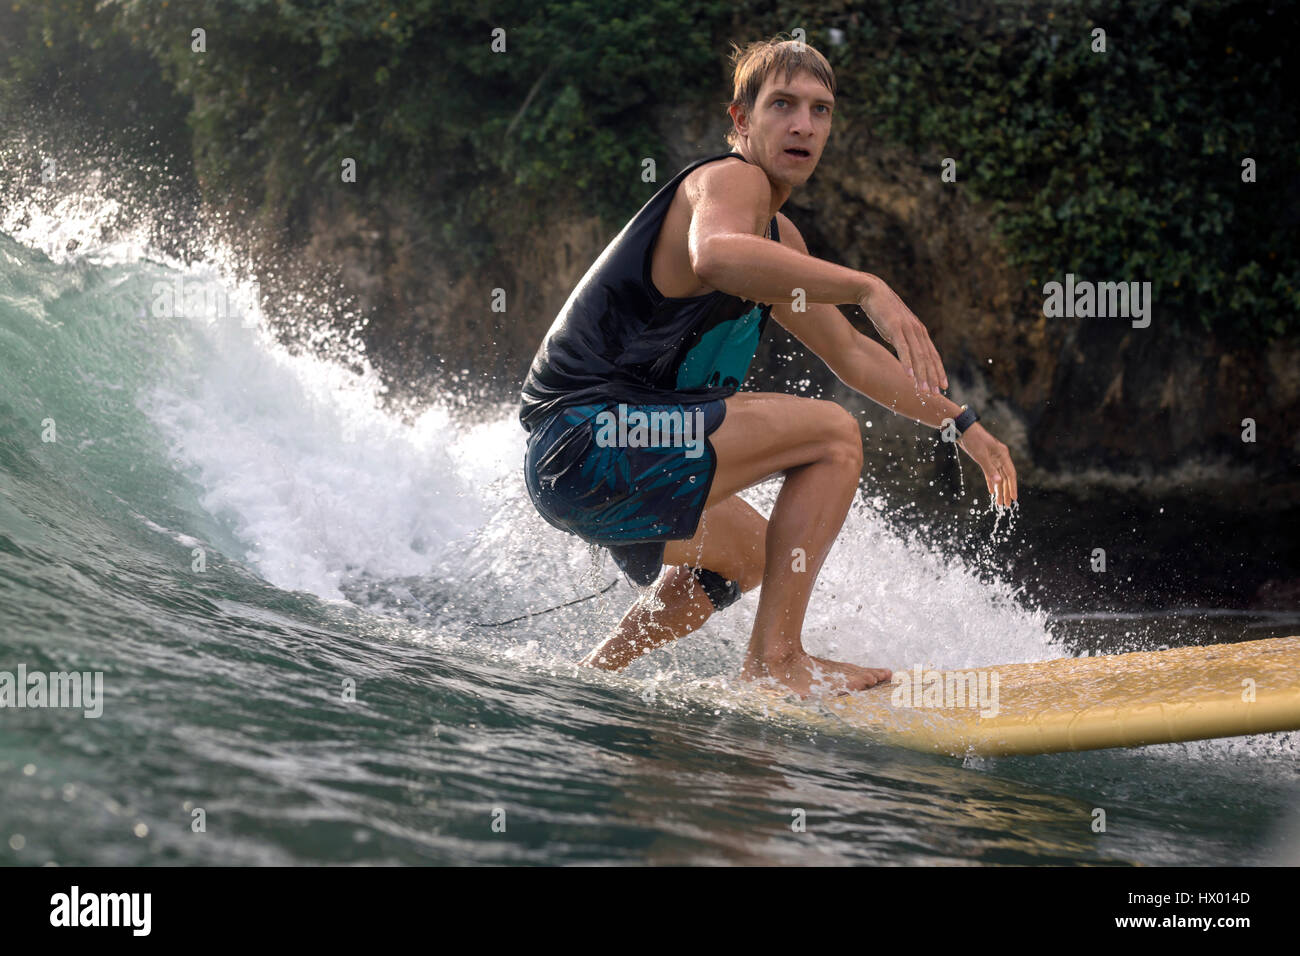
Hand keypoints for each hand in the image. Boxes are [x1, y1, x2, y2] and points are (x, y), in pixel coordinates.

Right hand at [857, 278, 947, 395]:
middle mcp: (917, 331)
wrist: (873, 292)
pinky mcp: (895, 328)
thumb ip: (904, 341)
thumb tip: (905, 354)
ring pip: (918, 356)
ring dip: (922, 374)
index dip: (939, 371)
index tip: (944, 387)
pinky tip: (910, 375)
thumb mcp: (897, 328)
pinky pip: (903, 349)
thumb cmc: (883, 311)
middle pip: (929, 358)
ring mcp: (907, 329)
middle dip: (934, 377)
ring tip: (925, 390)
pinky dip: (907, 363)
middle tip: (937, 394)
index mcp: (919, 331)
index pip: (932, 355)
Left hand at [956, 423, 1017, 506]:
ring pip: (998, 477)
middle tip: (1006, 506)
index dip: (1012, 487)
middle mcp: (1000, 457)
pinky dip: (991, 483)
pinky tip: (992, 492)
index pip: (1010, 474)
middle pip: (1005, 478)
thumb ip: (990, 470)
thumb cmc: (973, 440)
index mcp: (1003, 455)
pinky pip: (990, 474)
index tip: (1014, 498)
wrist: (963, 429)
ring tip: (999, 503)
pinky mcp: (984, 459)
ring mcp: (992, 458)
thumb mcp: (981, 456)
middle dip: (1006, 492)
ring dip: (999, 490)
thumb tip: (998, 483)